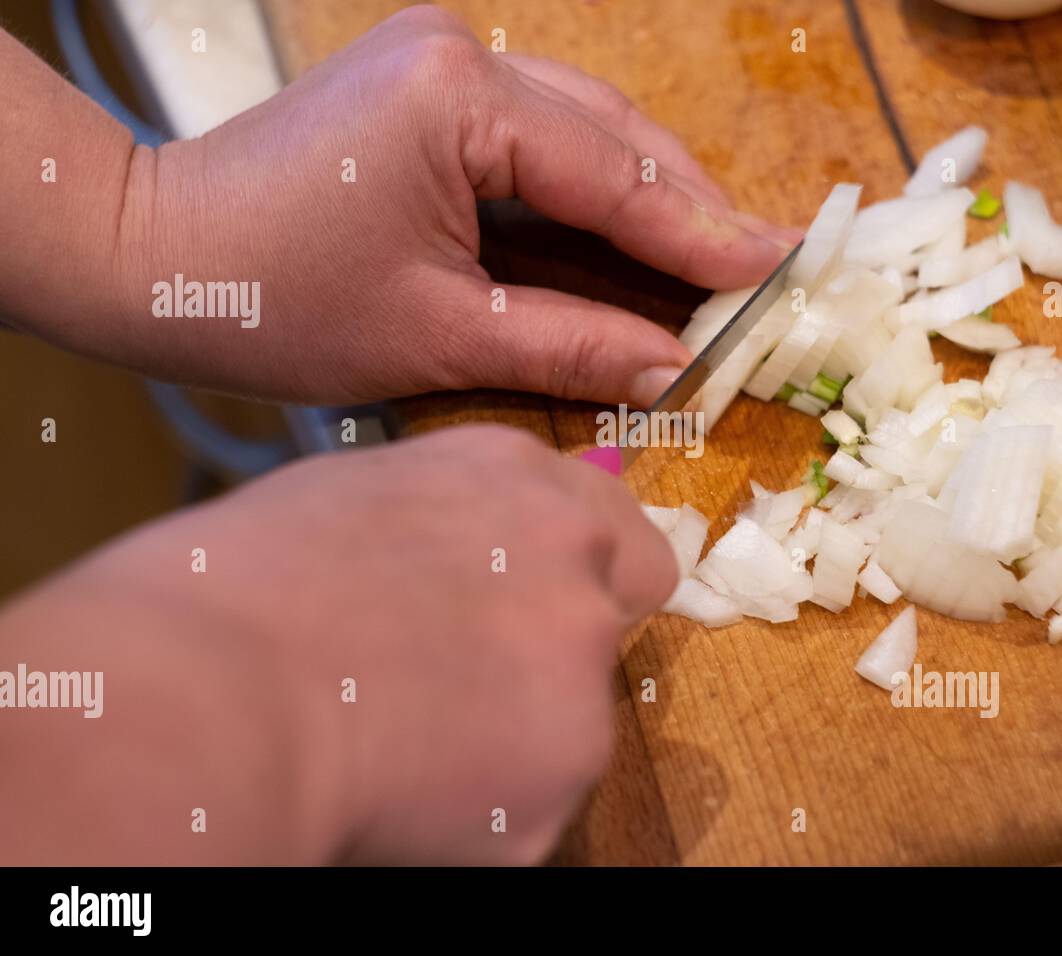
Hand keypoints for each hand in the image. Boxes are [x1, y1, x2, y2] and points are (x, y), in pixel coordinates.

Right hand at [0, 425, 677, 863]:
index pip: (609, 517)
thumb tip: (460, 565)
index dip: (574, 567)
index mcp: (512, 475)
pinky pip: (538, 798)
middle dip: (572, 639)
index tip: (531, 601)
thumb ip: (443, 524)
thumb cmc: (231, 589)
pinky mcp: (569, 761)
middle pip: (621, 601)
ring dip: (518, 735)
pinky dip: (487, 810)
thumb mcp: (352, 504)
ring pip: (576, 713)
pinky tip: (401, 787)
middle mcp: (571, 552)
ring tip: (402, 739)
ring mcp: (580, 657)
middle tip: (483, 681)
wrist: (205, 690)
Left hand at [92, 5, 795, 405]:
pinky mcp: (433, 90)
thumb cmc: (276, 302)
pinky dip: (590, 201)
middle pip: (615, 138)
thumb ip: (568, 344)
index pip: (614, 175)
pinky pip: (541, 144)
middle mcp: (464, 55)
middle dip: (689, 212)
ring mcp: (446, 63)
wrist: (158, 257)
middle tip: (765, 272)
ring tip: (718, 266)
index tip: (781, 271)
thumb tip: (674, 369)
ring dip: (648, 204)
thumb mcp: (437, 335)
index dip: (702, 234)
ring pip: (587, 135)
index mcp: (461, 100)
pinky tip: (638, 247)